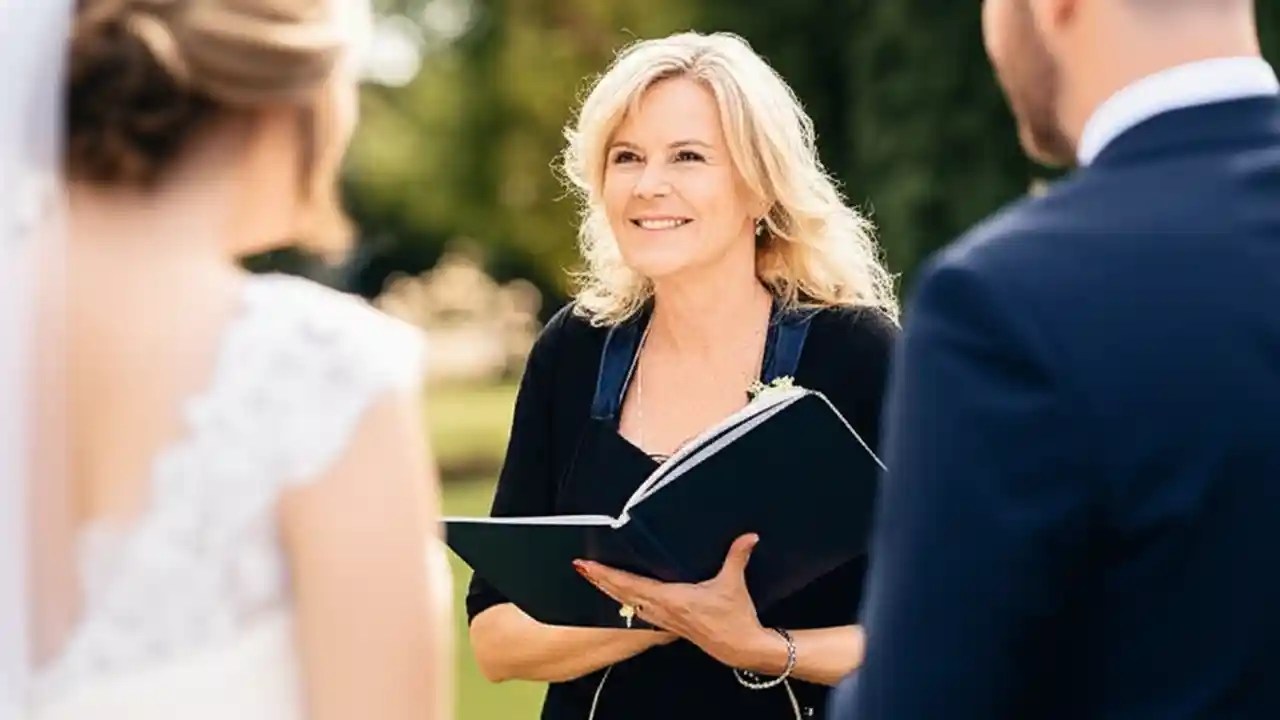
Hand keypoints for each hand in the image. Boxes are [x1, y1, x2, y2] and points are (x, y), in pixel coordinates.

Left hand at [574, 534, 778, 670]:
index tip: (588, 566)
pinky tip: (621, 598)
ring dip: (610, 591)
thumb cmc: (734, 620)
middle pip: (621, 595)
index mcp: (671, 599)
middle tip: (581, 567)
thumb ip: (737, 556)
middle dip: (600, 581)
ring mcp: (664, 619)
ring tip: (595, 578)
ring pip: (627, 605)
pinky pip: (639, 612)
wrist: (741, 648)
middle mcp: (662, 610)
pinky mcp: (670, 625)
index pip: (630, 585)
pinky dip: (626, 602)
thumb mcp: (734, 584)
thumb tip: (748, 537)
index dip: (607, 575)